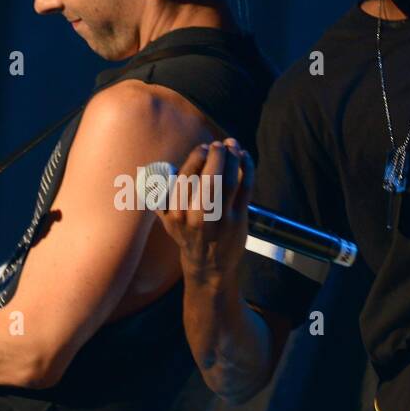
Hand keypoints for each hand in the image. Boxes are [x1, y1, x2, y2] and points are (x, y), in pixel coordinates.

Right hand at [154, 139, 252, 287]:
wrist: (208, 266)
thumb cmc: (187, 234)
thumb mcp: (167, 219)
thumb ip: (162, 195)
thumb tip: (165, 168)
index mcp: (175, 214)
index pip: (185, 180)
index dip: (196, 159)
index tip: (203, 147)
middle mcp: (195, 218)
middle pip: (208, 179)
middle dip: (216, 155)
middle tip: (218, 144)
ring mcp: (219, 220)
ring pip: (228, 182)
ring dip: (233, 158)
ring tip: (233, 145)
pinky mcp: (238, 220)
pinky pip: (245, 189)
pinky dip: (247, 169)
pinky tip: (245, 157)